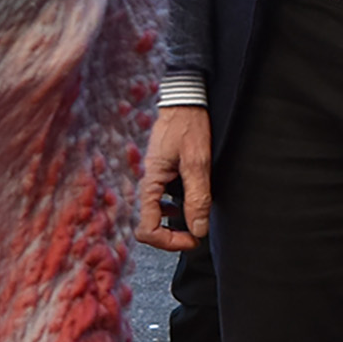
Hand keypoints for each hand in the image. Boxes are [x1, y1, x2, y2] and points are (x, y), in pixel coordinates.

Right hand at [137, 106, 211, 251]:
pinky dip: (170, 211)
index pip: (147, 230)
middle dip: (170, 237)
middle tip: (194, 235)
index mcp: (149, 184)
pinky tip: (184, 205)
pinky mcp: (156, 176)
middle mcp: (144, 184)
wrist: (183, 100)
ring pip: (151, 217)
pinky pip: (156, 203)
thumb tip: (198, 229)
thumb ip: (197, 198)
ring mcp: (149, 180)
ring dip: (170, 225)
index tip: (193, 239)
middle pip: (147, 227)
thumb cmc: (188, 125)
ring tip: (192, 221)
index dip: (170, 242)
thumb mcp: (197, 162)